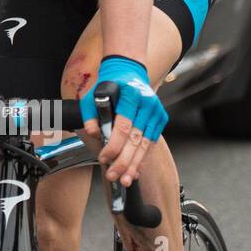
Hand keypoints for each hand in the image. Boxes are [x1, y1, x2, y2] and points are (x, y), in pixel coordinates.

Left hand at [79, 56, 166, 187]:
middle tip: (114, 176)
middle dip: (124, 161)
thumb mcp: (93, 95)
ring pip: (146, 144)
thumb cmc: (110, 84)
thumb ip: (90, 114)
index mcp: (131, 95)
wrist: (129, 71)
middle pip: (136, 139)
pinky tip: (135, 170)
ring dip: (135, 164)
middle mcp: (147, 104)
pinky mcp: (160, 118)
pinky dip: (143, 157)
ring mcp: (156, 111)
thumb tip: (91, 132)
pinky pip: (151, 142)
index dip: (114, 145)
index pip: (124, 126)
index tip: (104, 158)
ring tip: (125, 179)